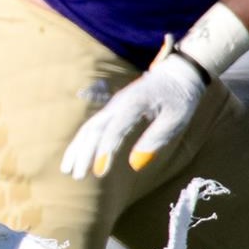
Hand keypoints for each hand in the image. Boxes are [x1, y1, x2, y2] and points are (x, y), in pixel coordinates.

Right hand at [60, 48, 207, 179]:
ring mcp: (114, 105)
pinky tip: (78, 156)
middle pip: (94, 129)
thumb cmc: (181, 97)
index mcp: (134, 103)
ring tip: (67, 169)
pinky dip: (83, 142)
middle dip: (83, 152)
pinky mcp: (114, 109)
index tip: (99, 173)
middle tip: (75, 175)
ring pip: (89, 127)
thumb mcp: (176, 119)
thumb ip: (155, 140)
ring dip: (77, 148)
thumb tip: (135, 165)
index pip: (114, 130)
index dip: (105, 151)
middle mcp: (118, 103)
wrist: (179, 73)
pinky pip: (94, 126)